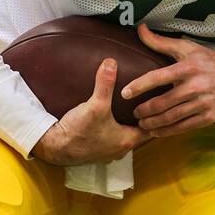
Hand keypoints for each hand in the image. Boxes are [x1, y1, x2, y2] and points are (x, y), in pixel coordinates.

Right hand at [32, 60, 149, 164]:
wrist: (54, 148)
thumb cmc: (78, 132)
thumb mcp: (94, 105)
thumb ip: (105, 84)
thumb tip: (111, 62)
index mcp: (127, 141)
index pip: (153, 128)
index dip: (157, 115)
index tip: (160, 101)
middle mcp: (121, 150)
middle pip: (140, 133)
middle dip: (143, 118)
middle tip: (147, 101)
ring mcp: (108, 153)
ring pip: (126, 137)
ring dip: (128, 124)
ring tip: (130, 108)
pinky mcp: (96, 152)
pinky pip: (112, 140)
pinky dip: (115, 130)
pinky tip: (110, 119)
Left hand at [120, 24, 214, 135]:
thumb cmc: (211, 62)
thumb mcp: (188, 48)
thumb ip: (161, 42)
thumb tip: (140, 29)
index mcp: (188, 68)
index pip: (158, 77)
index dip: (139, 86)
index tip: (125, 93)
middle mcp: (196, 86)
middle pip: (163, 103)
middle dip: (145, 110)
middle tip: (134, 112)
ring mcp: (203, 104)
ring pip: (172, 117)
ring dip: (153, 123)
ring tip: (142, 124)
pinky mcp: (209, 117)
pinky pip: (184, 127)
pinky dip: (168, 131)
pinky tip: (157, 132)